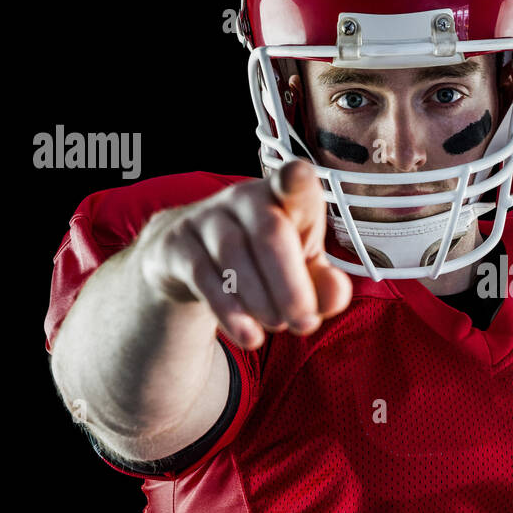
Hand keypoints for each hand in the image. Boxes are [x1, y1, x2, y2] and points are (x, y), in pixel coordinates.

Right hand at [134, 160, 351, 348]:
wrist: (190, 262)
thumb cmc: (261, 260)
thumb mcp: (300, 272)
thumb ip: (324, 286)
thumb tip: (337, 297)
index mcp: (284, 198)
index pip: (293, 182)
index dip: (295, 180)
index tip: (296, 176)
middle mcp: (244, 199)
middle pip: (269, 233)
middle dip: (291, 285)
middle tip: (303, 323)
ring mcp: (205, 218)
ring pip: (234, 254)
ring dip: (261, 301)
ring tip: (276, 326)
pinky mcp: (175, 245)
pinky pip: (203, 276)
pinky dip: (230, 311)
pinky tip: (249, 336)